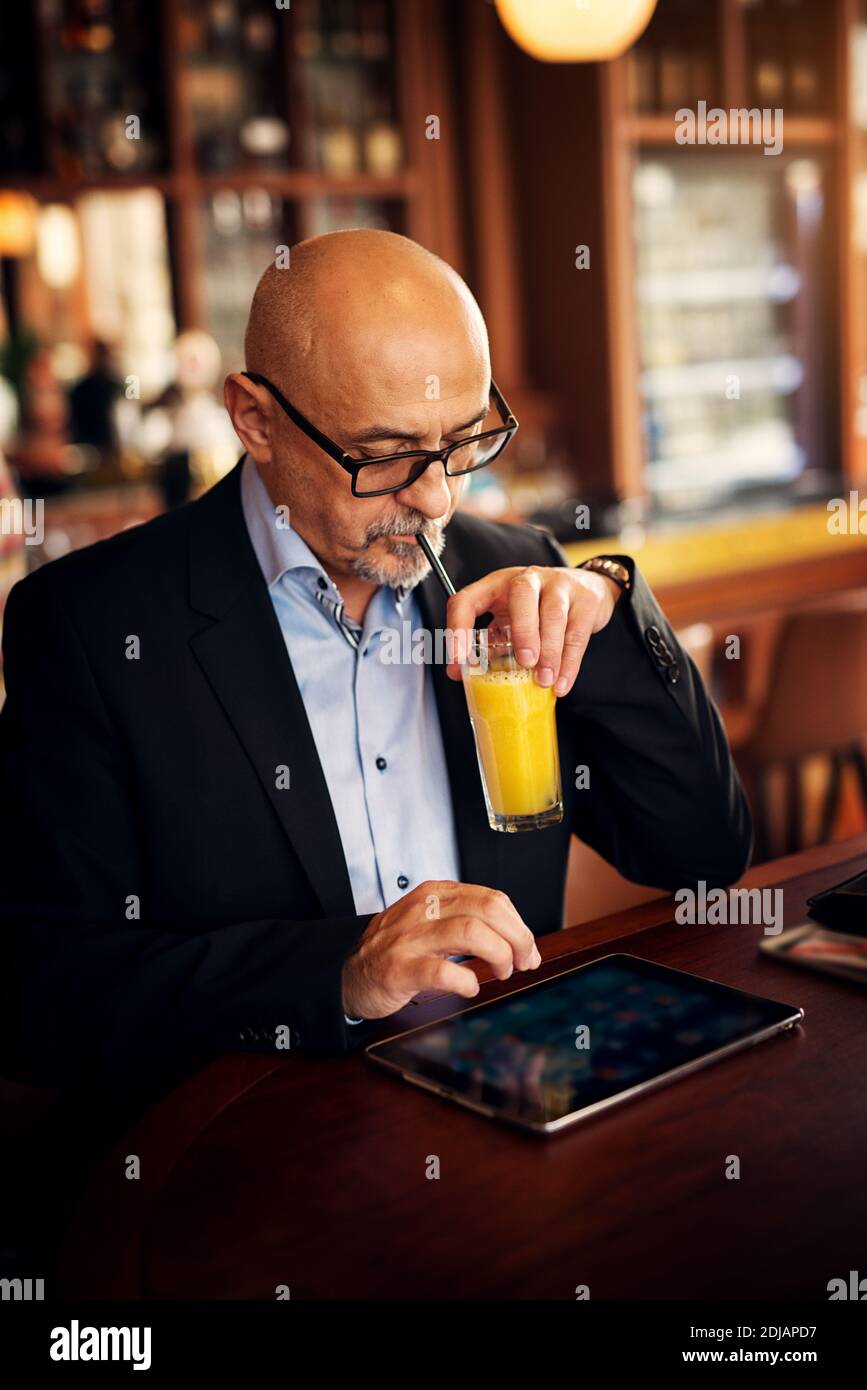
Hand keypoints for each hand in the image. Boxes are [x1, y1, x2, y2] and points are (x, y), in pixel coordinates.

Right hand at [341, 879, 541, 1019]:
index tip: (527, 949)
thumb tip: (517, 941)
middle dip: (517, 937)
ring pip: (470, 932)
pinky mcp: (398, 969)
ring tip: (501, 972)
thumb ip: (466, 921)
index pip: (492, 898)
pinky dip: (465, 981)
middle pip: (488, 910)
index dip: (519, 925)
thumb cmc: (394, 949)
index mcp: (434, 894)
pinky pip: (441, 972)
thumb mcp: (428, 920)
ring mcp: (410, 939)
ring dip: (498, 955)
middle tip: (522, 962)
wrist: (345, 972)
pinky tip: (470, 987)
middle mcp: (423, 910)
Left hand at [445, 565, 620, 695]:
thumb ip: (488, 643)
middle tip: (525, 661)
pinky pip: (577, 632)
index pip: (468, 599)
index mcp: (496, 584)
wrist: (587, 589)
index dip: (458, 627)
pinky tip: (562, 683)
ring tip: (544, 680)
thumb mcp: (508, 618)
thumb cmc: (537, 609)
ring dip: (549, 650)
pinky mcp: (585, 599)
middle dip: (522, 629)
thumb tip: (458, 673)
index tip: (459, 661)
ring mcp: (559, 585)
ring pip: (553, 613)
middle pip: (521, 594)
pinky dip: (570, 662)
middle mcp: (527, 578)